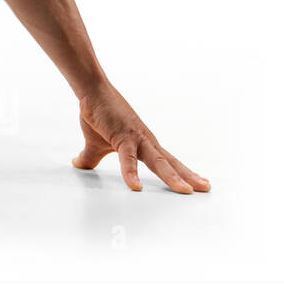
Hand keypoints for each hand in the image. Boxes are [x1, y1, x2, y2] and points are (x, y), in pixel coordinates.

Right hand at [72, 83, 208, 192]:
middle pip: (170, 163)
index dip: (183, 172)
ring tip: (184, 191)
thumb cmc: (98, 114)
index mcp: (143, 144)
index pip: (168, 161)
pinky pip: (128, 159)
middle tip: (206, 188)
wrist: (92, 92)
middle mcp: (145, 141)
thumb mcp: (95, 144)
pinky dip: (131, 173)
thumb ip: (90, 158)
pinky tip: (135, 187)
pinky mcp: (122, 137)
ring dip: (172, 176)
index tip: (199, 183)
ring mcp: (136, 138)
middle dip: (188, 177)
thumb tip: (78, 164)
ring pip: (157, 161)